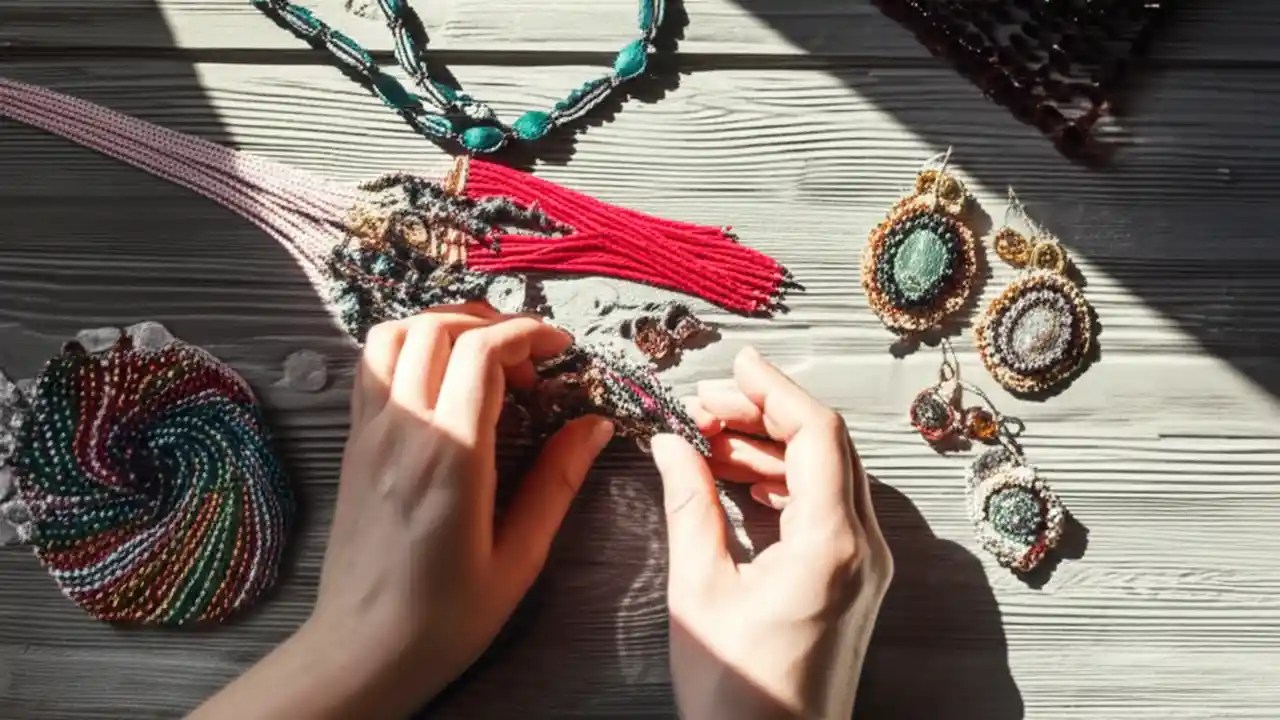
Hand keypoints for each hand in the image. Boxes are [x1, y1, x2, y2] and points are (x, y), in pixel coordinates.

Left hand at [193, 303, 614, 718]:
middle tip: (527, 358)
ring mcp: (369, 433)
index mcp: (452, 455)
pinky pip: (371, 368)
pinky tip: (439, 382)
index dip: (527, 332)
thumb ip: (557, 482)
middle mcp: (404, 430)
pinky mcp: (352, 445)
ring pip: (393, 335)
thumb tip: (594, 425)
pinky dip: (407, 349)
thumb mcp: (520, 556)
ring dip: (441, 326)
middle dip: (489, 323)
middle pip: (436, 328)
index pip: (481, 351)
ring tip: (481, 355)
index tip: (560, 347)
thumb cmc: (447, 616)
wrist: (362, 650)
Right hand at [652, 347, 892, 719]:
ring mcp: (864, 566)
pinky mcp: (852, 581)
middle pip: (824, 447)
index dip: (775, 387)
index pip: (817, 433)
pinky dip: (781, 483)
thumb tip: (671, 444)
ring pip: (824, 474)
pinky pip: (824, 508)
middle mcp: (863, 548)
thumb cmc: (737, 693)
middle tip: (702, 406)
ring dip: (769, 448)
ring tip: (706, 440)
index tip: (737, 362)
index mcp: (832, 544)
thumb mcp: (700, 589)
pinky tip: (735, 479)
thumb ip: (688, 505)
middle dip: (763, 415)